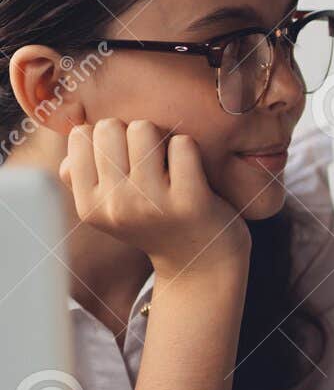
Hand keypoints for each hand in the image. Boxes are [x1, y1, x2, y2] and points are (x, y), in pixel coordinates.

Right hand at [59, 118, 248, 277]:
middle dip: (131, 133)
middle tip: (151, 159)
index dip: (107, 138)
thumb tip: (77, 133)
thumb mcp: (107, 206)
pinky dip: (189, 149)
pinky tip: (192, 172)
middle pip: (110, 127)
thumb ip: (81, 173)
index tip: (125, 159)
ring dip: (161, 138)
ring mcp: (151, 203)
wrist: (201, 262)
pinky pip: (182, 144)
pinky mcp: (189, 200)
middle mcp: (115, 205)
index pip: (81, 136)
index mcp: (89, 205)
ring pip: (144, 128)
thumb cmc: (152, 220)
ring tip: (169, 164)